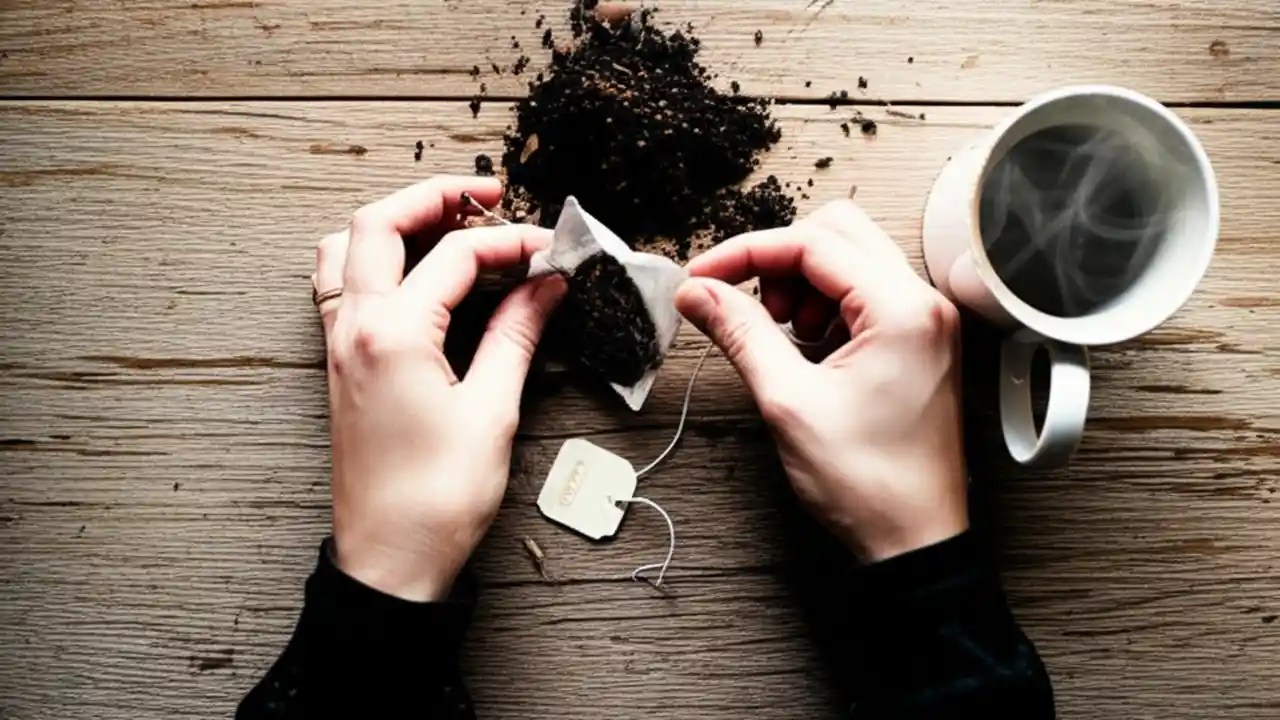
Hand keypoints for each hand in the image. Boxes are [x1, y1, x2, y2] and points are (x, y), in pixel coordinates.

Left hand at [313, 176, 564, 599]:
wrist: (390, 560)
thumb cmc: (435, 499)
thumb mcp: (492, 411)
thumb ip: (516, 335)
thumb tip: (545, 286)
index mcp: (392, 333)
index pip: (457, 257)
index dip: (512, 245)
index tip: (552, 252)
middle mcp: (354, 328)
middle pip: (379, 224)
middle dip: (435, 198)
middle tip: (488, 197)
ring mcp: (339, 346)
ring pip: (345, 248)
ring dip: (393, 223)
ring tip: (445, 223)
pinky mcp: (341, 366)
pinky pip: (339, 286)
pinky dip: (370, 260)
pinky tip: (411, 273)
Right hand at [675, 201, 968, 560]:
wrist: (915, 541)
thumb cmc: (869, 485)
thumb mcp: (788, 402)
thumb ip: (740, 333)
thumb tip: (699, 293)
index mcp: (902, 310)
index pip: (812, 244)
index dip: (745, 253)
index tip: (701, 277)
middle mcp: (923, 304)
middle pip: (836, 234)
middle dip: (777, 262)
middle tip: (743, 306)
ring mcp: (925, 323)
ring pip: (850, 260)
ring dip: (800, 284)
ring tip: (779, 338)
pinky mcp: (918, 343)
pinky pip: (864, 295)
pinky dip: (824, 308)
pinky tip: (805, 350)